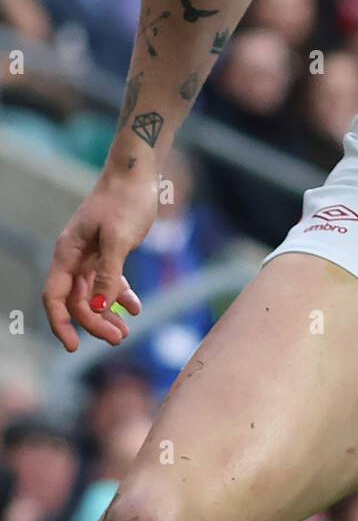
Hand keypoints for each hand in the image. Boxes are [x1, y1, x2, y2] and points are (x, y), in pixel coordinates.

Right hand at [43, 169, 151, 350]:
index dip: (61, 323)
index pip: (55, 297)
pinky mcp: (109, 250)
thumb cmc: (125, 200)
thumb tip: (100, 308)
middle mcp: (75, 256)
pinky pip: (110, 281)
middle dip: (94, 323)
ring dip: (107, 314)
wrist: (138, 173)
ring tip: (125, 333)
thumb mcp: (119, 238)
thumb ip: (109, 274)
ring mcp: (92, 254)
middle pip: (77, 300)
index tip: (73, 347)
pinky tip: (135, 308)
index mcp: (68, 253)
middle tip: (118, 339)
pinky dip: (121, 295)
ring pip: (94, 294)